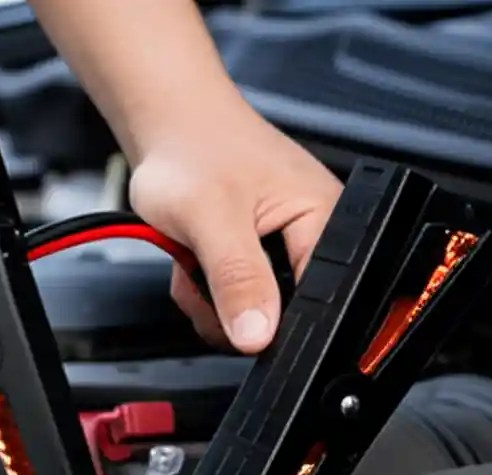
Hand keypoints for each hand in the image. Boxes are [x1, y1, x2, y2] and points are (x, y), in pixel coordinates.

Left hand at [129, 110, 343, 353]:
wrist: (165, 124)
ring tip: (196, 257)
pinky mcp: (253, 256)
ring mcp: (281, 247)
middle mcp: (312, 234)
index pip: (322, 300)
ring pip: (253, 315)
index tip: (237, 312)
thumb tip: (258, 332)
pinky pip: (234, 301)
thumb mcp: (213, 218)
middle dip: (234, 309)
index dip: (278, 319)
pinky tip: (195, 260)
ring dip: (212, 300)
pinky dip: (205, 291)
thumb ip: (237, 278)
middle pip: (285, 315)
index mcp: (327, 218)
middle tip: (204, 271)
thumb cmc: (193, 147)